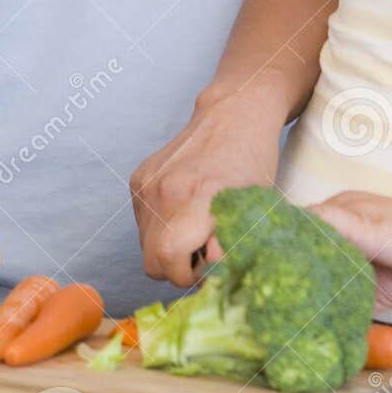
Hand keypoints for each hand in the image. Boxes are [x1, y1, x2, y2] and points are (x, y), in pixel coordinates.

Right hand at [130, 82, 288, 288]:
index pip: (172, 267)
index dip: (193, 276)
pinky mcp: (138, 178)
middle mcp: (161, 192)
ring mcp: (145, 184)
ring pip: (145, 245)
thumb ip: (230, 248)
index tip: (214, 264)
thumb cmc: (252, 165)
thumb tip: (211, 276)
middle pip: (153, 264)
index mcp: (192, 200)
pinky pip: (143, 222)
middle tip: (205, 250)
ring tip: (197, 225)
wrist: (233, 116)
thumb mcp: (252, 211)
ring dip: (169, 246)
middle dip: (179, 267)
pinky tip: (185, 208)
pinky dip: (162, 226)